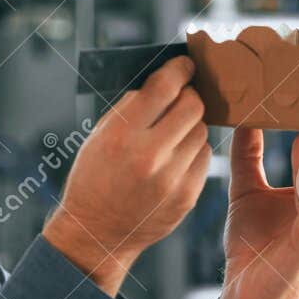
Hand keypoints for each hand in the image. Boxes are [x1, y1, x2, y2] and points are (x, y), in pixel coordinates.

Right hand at [42, 57, 210, 294]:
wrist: (97, 233)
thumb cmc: (94, 179)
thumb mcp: (99, 137)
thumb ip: (131, 108)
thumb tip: (165, 82)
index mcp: (122, 135)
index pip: (164, 87)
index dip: (180, 69)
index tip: (186, 65)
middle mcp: (149, 156)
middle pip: (192, 106)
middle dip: (189, 96)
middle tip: (182, 98)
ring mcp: (171, 179)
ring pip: (201, 131)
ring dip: (190, 126)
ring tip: (172, 134)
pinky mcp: (186, 196)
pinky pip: (204, 158)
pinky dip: (193, 151)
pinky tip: (176, 157)